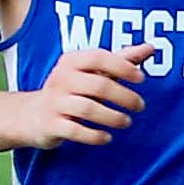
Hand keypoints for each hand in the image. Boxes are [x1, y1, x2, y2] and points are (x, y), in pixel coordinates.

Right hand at [23, 41, 148, 149]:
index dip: (122, 66)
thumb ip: (121, 60)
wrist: (32, 115)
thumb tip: (151, 47)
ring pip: (88, 109)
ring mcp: (54, 102)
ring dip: (113, 117)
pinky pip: (75, 131)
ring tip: (127, 122)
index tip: (141, 79)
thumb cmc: (71, 90)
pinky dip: (94, 135)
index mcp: (71, 61)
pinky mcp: (51, 124)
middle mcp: (61, 79)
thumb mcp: (93, 72)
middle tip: (140, 106)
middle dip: (124, 96)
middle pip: (98, 85)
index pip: (99, 57)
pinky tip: (107, 137)